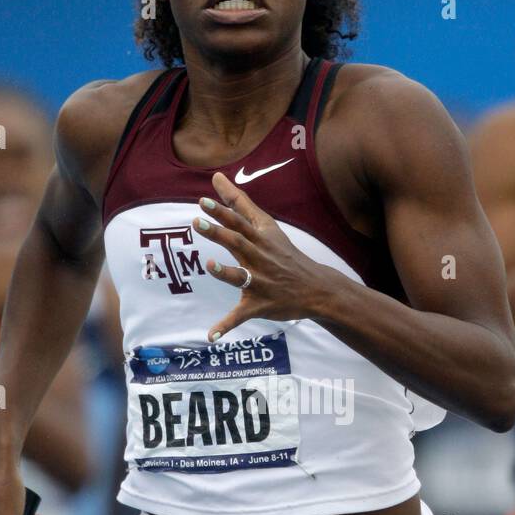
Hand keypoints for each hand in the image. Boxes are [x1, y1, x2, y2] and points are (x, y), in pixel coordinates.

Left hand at [192, 170, 335, 340]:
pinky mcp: (259, 305)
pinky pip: (240, 316)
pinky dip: (226, 326)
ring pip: (240, 276)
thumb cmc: (285, 254)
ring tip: (208, 266)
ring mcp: (260, 282)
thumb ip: (239, 202)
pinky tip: (211, 336)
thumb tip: (216, 178)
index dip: (222, 210)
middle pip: (238, 242)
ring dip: (224, 272)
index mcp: (260, 238)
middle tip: (198, 222)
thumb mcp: (267, 225)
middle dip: (219, 233)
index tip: (203, 200)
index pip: (240, 221)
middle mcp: (259, 257)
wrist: (316, 287)